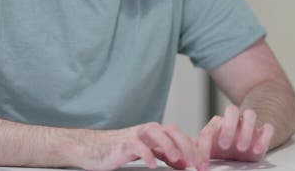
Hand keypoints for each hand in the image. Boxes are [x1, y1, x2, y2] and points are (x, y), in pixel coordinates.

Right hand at [77, 122, 206, 170]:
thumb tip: (184, 163)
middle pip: (171, 130)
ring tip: (178, 160)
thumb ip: (164, 155)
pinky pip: (136, 145)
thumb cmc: (119, 150)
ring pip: (155, 132)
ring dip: (168, 145)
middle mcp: (146, 131)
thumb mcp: (146, 153)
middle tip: (196, 163)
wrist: (92, 148)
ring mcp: (134, 135)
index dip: (192, 149)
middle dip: (186, 145)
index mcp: (154, 134)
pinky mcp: (121, 143)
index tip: (202, 164)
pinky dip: (146, 154)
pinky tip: (152, 164)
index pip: (178, 136)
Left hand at [196, 105, 273, 162]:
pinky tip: (257, 148)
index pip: (208, 130)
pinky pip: (267, 127)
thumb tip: (173, 151)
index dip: (205, 146)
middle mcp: (233, 121)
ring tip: (242, 148)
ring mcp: (249, 124)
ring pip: (249, 114)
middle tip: (225, 145)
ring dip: (246, 130)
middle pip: (231, 111)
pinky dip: (263, 136)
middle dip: (228, 128)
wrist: (245, 143)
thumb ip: (194, 147)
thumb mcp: (208, 147)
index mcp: (217, 124)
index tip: (202, 164)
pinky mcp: (263, 132)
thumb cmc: (223, 146)